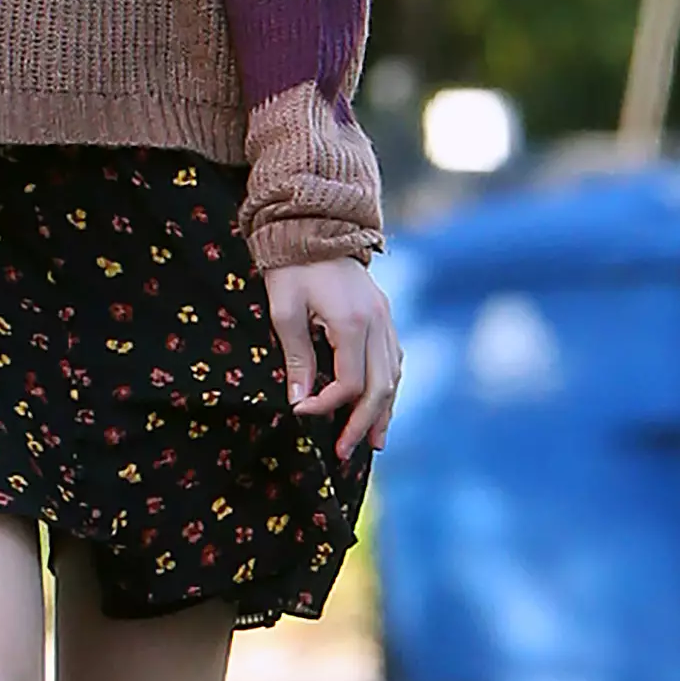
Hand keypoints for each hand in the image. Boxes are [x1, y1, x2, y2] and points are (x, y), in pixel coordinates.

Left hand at [262, 257, 401, 461]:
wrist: (314, 227)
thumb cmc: (291, 268)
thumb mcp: (285, 310)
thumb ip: (297, 357)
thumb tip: (300, 401)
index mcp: (353, 323)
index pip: (350, 383)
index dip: (327, 405)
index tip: (300, 413)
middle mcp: (378, 323)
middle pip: (381, 387)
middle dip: (363, 424)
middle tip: (346, 453)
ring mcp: (386, 319)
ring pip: (394, 375)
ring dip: (384, 411)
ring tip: (373, 442)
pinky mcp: (384, 315)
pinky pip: (394, 358)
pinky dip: (389, 386)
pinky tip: (381, 405)